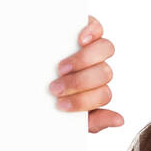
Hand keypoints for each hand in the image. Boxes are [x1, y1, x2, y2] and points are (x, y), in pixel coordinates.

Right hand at [49, 15, 122, 133]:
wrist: (30, 77)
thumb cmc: (52, 98)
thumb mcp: (69, 115)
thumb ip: (94, 122)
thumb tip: (119, 120)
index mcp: (97, 91)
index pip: (104, 95)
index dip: (84, 100)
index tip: (60, 105)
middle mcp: (99, 70)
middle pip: (104, 73)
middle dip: (78, 83)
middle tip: (55, 88)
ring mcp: (95, 48)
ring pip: (105, 50)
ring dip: (83, 61)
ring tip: (61, 68)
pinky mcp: (88, 29)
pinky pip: (98, 28)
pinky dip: (92, 32)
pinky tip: (80, 40)